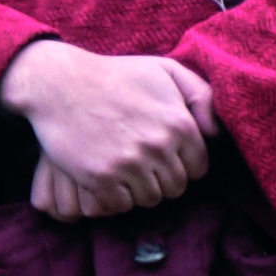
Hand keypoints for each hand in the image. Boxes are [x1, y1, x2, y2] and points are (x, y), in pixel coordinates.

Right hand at [0, 38, 212, 217]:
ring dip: (137, 189)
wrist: (59, 83)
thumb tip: (216, 132)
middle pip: (175, 187)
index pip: (198, 168)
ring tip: (123, 169)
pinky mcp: (101, 177)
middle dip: (161, 179)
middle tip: (140, 164)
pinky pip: (121, 205)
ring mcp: (130, 163)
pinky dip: (114, 197)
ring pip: (149, 199)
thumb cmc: (115, 75)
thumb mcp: (165, 70)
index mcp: (179, 123)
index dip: (182, 164)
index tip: (163, 156)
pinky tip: (105, 177)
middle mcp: (159, 146)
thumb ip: (201, 96)